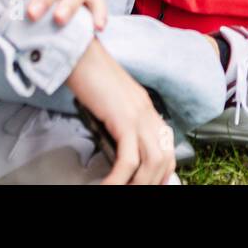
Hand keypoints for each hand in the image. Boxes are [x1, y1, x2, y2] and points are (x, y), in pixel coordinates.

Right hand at [66, 42, 175, 184]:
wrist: (80, 55)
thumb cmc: (89, 78)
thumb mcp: (111, 105)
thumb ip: (120, 125)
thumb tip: (116, 153)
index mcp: (148, 110)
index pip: (167, 150)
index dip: (162, 174)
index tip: (151, 185)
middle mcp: (149, 114)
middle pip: (164, 159)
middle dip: (152, 183)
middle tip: (134, 192)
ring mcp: (139, 115)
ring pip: (151, 163)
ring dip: (137, 185)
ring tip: (118, 191)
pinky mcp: (124, 118)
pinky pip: (127, 159)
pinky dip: (118, 179)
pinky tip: (108, 186)